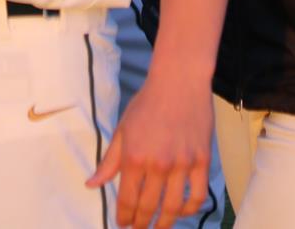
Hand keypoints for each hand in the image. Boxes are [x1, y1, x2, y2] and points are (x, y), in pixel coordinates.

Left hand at [87, 64, 212, 227]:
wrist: (179, 81)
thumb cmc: (148, 103)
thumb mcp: (122, 130)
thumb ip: (109, 162)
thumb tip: (92, 185)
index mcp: (133, 158)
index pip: (126, 201)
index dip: (124, 218)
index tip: (123, 224)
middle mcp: (157, 165)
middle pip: (148, 208)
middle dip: (141, 224)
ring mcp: (182, 164)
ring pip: (172, 207)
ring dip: (164, 223)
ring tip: (158, 227)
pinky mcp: (202, 160)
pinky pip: (197, 195)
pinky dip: (189, 209)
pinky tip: (182, 210)